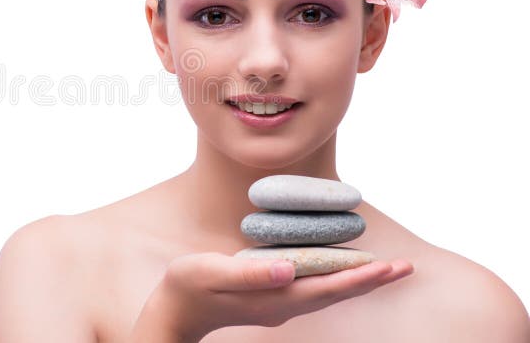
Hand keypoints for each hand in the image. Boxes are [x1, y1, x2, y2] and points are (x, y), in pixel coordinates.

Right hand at [132, 252, 413, 341]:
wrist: (173, 311)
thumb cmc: (189, 287)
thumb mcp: (213, 273)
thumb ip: (250, 272)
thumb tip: (288, 268)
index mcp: (274, 297)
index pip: (328, 287)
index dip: (360, 277)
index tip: (390, 267)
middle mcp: (283, 304)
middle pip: (336, 293)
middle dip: (371, 280)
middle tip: (405, 267)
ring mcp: (278, 303)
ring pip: (328, 292)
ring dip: (357, 280)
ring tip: (384, 269)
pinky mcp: (270, 297)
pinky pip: (313, 288)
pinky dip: (335, 278)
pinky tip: (338, 268)